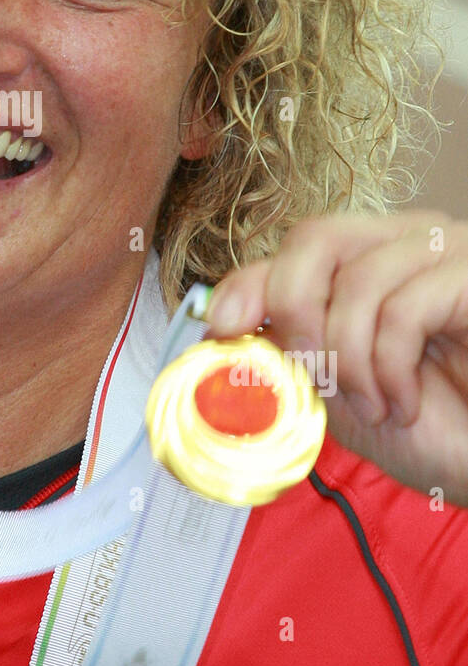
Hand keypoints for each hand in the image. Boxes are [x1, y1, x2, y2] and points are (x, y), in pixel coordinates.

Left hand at [203, 211, 467, 507]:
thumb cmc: (431, 426)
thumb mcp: (338, 388)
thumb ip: (288, 349)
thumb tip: (221, 330)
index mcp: (370, 257)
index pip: (294, 247)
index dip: (250, 283)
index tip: (220, 329)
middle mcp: (407, 241)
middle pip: (317, 239)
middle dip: (294, 312)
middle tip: (310, 374)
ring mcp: (448, 251)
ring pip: (359, 280)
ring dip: (349, 360)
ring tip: (373, 408)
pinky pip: (406, 310)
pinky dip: (390, 368)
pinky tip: (405, 405)